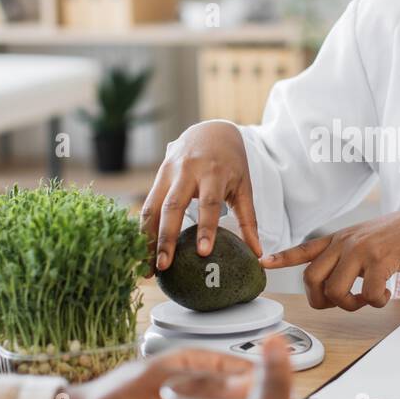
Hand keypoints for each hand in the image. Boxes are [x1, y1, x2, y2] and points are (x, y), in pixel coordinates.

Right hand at [139, 121, 261, 275]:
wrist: (212, 131)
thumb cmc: (231, 163)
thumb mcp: (244, 186)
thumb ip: (249, 219)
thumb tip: (257, 253)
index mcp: (214, 172)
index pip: (209, 203)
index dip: (206, 228)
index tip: (204, 252)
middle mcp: (187, 170)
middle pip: (172, 206)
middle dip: (166, 238)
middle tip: (163, 266)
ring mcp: (169, 171)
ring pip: (152, 206)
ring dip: (147, 238)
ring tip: (148, 267)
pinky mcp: (158, 175)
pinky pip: (147, 204)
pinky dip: (143, 229)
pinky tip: (142, 251)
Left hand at [259, 205, 399, 310]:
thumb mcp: (366, 237)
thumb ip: (346, 254)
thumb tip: (335, 283)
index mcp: (340, 238)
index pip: (304, 248)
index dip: (282, 258)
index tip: (264, 263)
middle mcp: (346, 243)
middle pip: (312, 279)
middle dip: (321, 300)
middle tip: (340, 304)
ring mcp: (362, 251)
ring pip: (336, 291)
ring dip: (350, 305)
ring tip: (367, 299)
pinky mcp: (381, 261)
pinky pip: (368, 294)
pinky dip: (375, 302)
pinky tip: (385, 293)